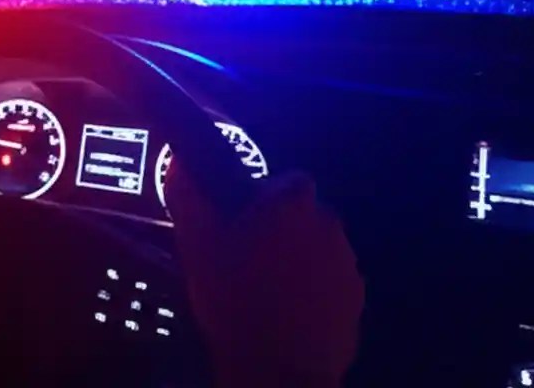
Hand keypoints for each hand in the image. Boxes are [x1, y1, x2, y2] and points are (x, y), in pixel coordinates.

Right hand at [167, 168, 362, 387]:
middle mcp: (328, 223)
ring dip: (298, 257)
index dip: (264, 198)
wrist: (278, 369)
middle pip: (304, 214)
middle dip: (282, 228)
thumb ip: (188, 198)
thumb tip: (179, 166)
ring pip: (318, 247)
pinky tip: (288, 310)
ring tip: (267, 288)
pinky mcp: (355, 297)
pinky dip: (314, 289)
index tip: (242, 221)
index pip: (287, 181)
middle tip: (249, 257)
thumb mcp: (198, 246)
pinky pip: (330, 281)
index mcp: (292, 203)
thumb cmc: (235, 300)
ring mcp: (347, 262)